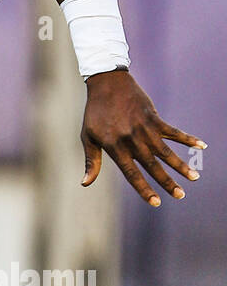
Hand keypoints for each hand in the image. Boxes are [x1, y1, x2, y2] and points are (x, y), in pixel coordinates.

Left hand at [81, 70, 205, 206]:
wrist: (106, 83)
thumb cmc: (95, 113)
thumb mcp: (88, 137)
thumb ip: (92, 161)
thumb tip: (85, 183)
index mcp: (115, 147)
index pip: (131, 173)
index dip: (144, 189)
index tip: (156, 202)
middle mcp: (132, 140)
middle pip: (152, 165)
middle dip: (167, 182)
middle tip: (181, 195)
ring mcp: (144, 128)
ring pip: (166, 151)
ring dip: (181, 165)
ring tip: (194, 177)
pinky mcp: (153, 118)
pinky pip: (173, 131)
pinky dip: (187, 138)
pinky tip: (201, 146)